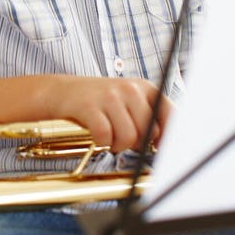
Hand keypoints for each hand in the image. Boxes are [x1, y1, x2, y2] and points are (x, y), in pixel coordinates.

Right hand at [53, 76, 171, 153]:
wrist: (64, 91)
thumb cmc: (101, 102)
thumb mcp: (129, 101)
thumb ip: (149, 117)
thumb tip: (165, 143)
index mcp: (144, 87)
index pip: (170, 113)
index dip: (169, 136)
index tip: (160, 148)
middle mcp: (129, 88)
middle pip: (148, 131)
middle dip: (138, 143)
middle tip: (124, 138)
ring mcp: (109, 96)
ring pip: (129, 137)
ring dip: (118, 145)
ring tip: (110, 137)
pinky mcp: (90, 106)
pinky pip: (105, 136)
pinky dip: (102, 142)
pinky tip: (98, 136)